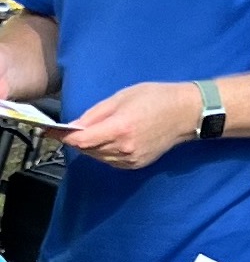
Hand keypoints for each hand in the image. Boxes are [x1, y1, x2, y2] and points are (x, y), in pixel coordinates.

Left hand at [64, 82, 198, 168]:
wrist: (186, 113)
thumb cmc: (157, 98)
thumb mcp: (122, 97)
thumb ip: (95, 113)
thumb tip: (74, 125)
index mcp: (120, 128)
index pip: (81, 140)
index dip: (63, 136)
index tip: (51, 131)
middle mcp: (124, 148)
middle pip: (86, 149)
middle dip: (77, 139)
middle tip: (72, 128)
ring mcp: (131, 159)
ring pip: (97, 157)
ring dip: (90, 146)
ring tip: (94, 132)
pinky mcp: (137, 164)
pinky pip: (110, 161)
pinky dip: (103, 152)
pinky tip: (109, 140)